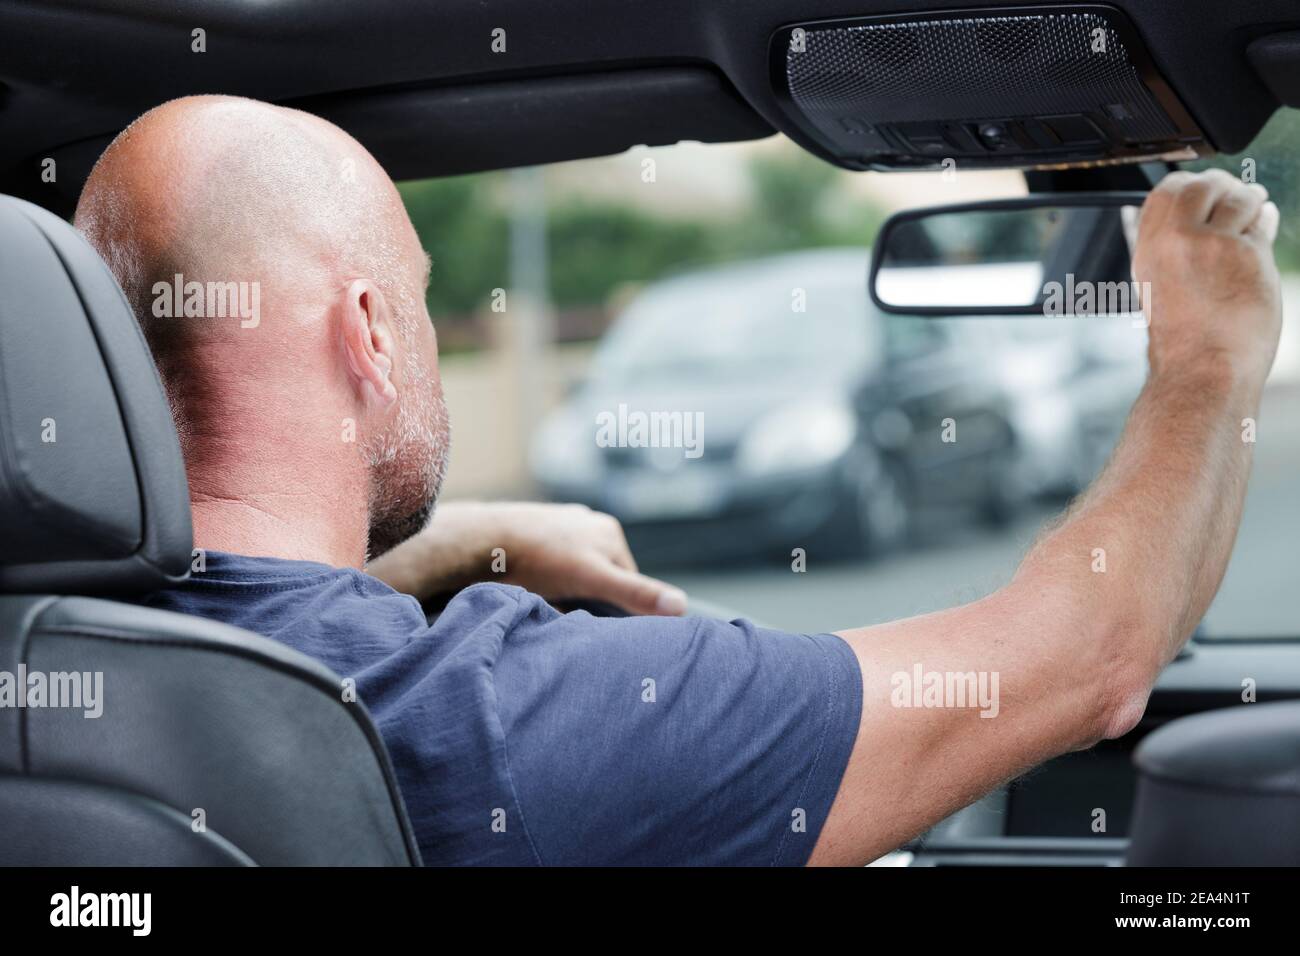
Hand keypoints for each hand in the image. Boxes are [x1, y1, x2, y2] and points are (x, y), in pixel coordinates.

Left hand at [367, 501, 687, 615]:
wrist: (474, 541)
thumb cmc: (534, 562)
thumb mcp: (592, 580)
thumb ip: (636, 594)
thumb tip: (681, 606)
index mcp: (608, 533)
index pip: (628, 582)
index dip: (618, 609)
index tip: (604, 629)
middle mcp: (586, 524)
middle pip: (601, 577)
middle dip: (591, 600)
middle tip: (570, 619)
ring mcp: (556, 525)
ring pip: (574, 573)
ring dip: (566, 592)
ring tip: (544, 603)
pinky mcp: (528, 533)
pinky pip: (548, 565)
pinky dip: (544, 580)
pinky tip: (527, 589)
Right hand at [1133, 168, 1281, 388]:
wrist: (1202, 370)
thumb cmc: (1183, 338)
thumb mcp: (1158, 285)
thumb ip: (1165, 246)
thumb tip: (1164, 214)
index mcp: (1148, 249)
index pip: (1166, 189)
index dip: (1190, 185)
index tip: (1205, 193)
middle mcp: (1175, 241)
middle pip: (1202, 184)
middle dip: (1223, 186)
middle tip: (1233, 197)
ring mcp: (1210, 245)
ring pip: (1239, 196)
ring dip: (1251, 201)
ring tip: (1252, 215)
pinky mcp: (1244, 253)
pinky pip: (1262, 219)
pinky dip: (1265, 220)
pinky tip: (1262, 232)